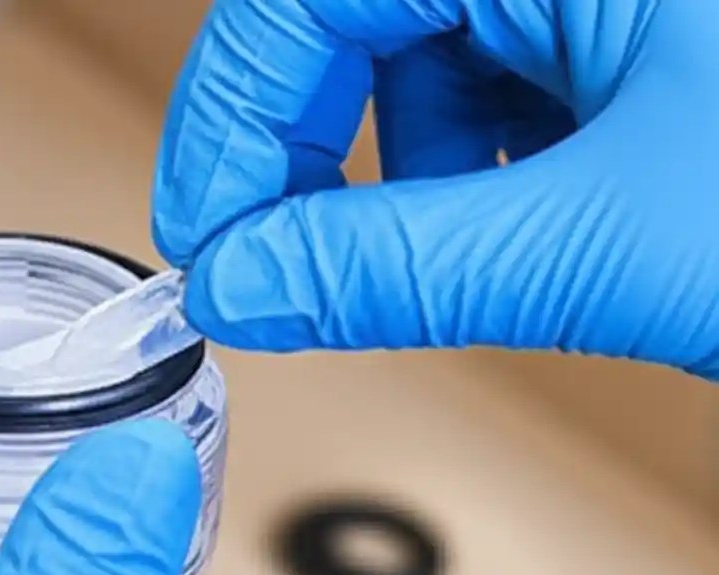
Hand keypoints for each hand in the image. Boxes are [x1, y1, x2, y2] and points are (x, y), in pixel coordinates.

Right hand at [153, 0, 717, 379]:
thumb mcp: (602, 244)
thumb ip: (400, 267)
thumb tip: (242, 286)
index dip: (229, 116)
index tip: (206, 233)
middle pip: (348, 26)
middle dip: (300, 151)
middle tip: (268, 254)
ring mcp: (598, 2)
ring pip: (419, 65)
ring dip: (394, 171)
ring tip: (437, 252)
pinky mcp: (628, 45)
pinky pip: (492, 89)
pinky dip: (467, 171)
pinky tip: (507, 224)